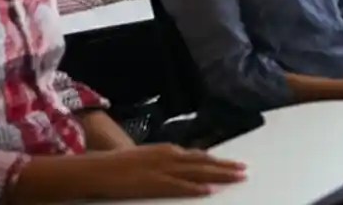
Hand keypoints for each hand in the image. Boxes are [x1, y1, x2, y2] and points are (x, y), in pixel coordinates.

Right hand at [86, 143, 246, 198]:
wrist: (98, 168)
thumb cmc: (117, 165)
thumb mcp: (145, 158)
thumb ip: (162, 163)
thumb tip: (175, 168)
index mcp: (167, 150)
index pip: (198, 156)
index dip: (216, 160)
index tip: (232, 163)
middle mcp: (169, 156)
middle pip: (204, 162)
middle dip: (225, 166)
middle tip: (244, 169)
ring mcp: (163, 169)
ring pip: (198, 172)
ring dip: (219, 175)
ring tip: (237, 177)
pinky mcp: (155, 183)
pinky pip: (180, 187)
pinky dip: (196, 189)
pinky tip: (210, 191)